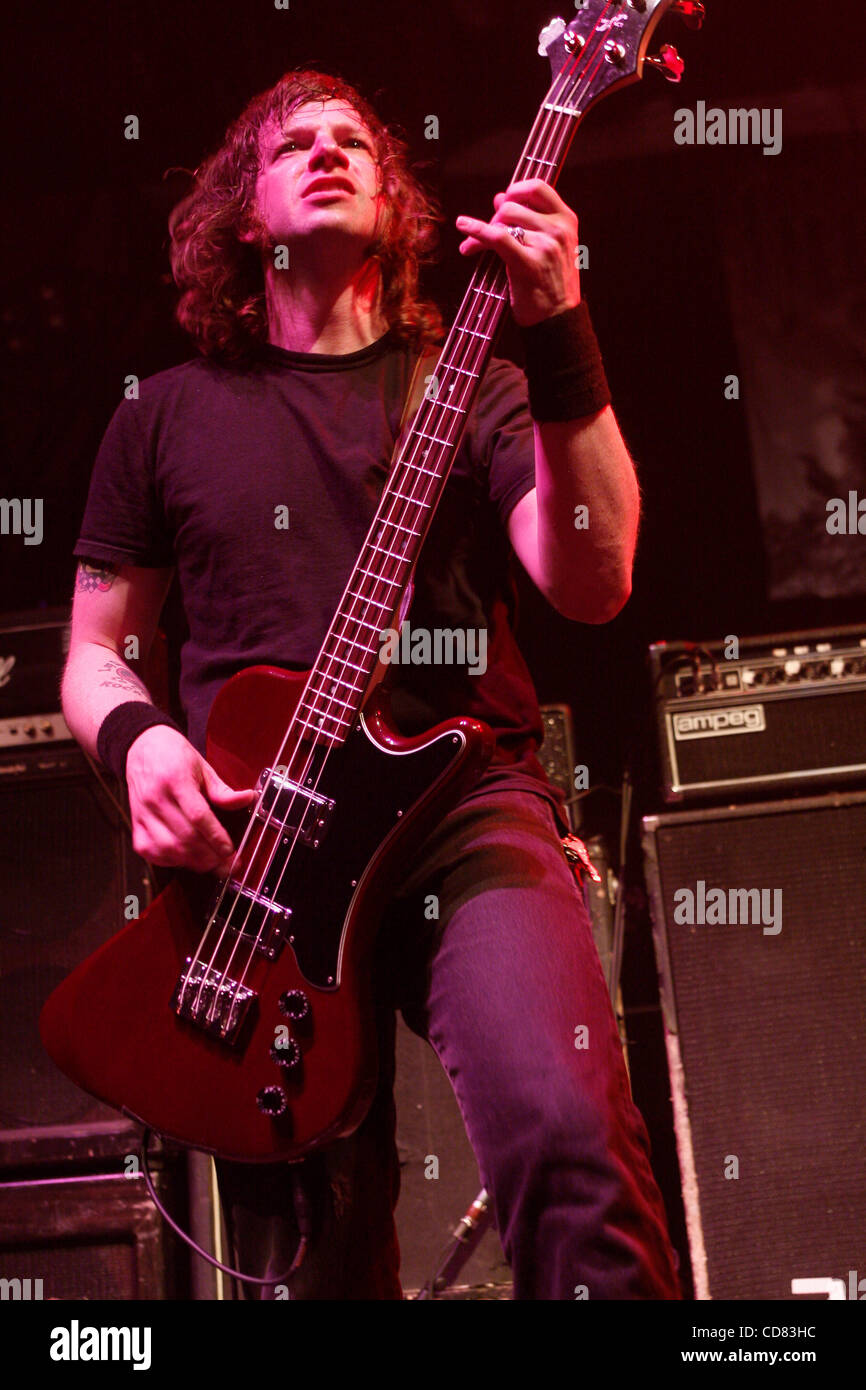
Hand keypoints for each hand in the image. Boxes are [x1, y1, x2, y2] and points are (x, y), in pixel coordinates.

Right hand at [125, 724, 254, 874]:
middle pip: (184, 836)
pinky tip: (187, 858)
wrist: (143, 748)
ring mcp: (142, 813)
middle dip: (210, 856)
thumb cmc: (175, 757)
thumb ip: (222, 790)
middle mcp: (155, 798)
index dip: (215, 837)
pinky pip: (152, 853)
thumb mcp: (203, 767)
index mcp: (175, 779)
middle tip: (228, 864)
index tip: (230, 851)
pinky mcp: (135, 825)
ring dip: (193, 862)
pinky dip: (172, 861)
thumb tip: (247, 799)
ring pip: (168, 849)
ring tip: (212, 864)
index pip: (197, 815)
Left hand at [455, 178, 580, 326]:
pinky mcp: (529, 263)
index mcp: (567, 220)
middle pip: (513, 205)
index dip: (515, 190)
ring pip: (502, 221)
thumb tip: (500, 197)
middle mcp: (558, 229)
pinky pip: (496, 237)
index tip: (503, 202)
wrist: (559, 320)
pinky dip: (476, 230)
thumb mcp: (550, 247)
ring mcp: (546, 245)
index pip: (537, 187)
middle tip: (484, 234)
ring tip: (472, 245)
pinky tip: (463, 226)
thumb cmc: (551, 285)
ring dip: (482, 230)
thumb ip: (530, 221)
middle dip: (493, 217)